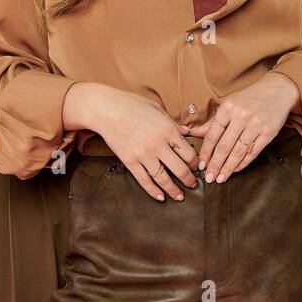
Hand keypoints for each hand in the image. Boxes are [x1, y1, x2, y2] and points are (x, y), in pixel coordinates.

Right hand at [67, 83, 198, 200]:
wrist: (105, 109)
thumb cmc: (131, 104)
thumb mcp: (156, 108)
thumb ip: (173, 122)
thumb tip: (186, 131)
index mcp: (167, 130)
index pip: (188, 152)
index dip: (195, 162)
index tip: (196, 167)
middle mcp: (158, 145)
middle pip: (180, 169)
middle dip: (189, 179)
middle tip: (193, 184)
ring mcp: (143, 155)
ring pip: (163, 179)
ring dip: (174, 190)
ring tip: (180, 196)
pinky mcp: (130, 161)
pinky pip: (144, 181)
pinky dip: (154, 191)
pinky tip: (160, 197)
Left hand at [180, 72, 299, 183]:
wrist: (278, 90)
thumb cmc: (250, 98)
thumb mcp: (229, 104)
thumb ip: (213, 121)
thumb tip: (194, 133)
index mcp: (228, 108)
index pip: (213, 135)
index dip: (206, 152)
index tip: (200, 165)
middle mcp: (241, 116)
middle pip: (224, 146)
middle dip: (215, 165)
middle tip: (209, 177)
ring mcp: (256, 125)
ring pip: (238, 152)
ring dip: (228, 168)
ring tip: (221, 178)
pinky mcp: (268, 133)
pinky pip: (253, 152)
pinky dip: (243, 163)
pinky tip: (235, 169)